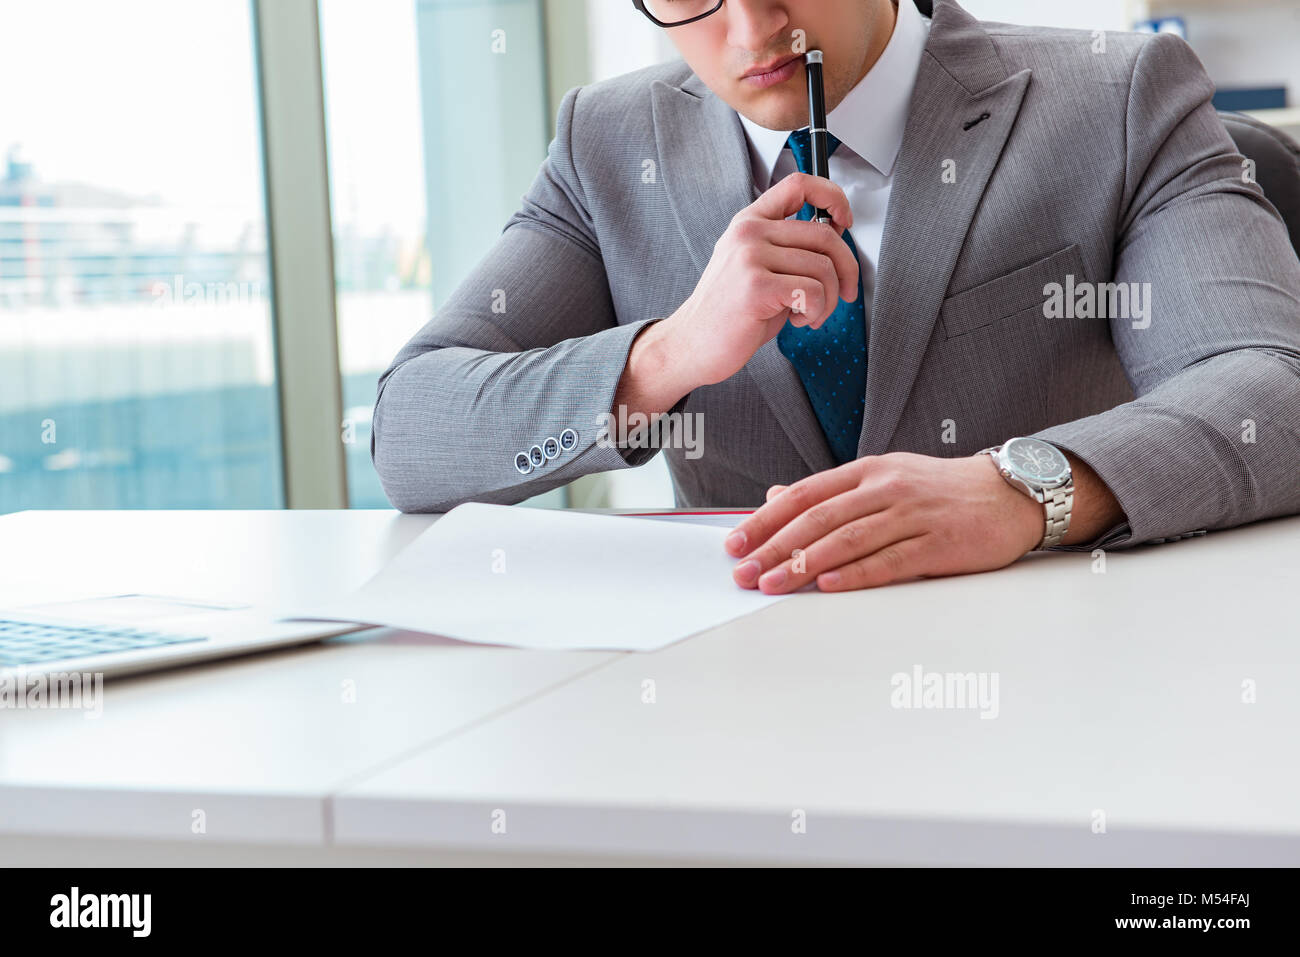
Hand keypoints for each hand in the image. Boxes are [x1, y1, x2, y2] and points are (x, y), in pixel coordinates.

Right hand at [661, 172, 859, 387]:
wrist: (694, 343)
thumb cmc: (730, 311)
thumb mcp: (759, 267)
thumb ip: (790, 247)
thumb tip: (836, 233)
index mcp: (750, 222)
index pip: (799, 185)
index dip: (832, 197)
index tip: (844, 219)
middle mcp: (748, 233)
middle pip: (824, 235)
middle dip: (847, 270)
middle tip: (843, 292)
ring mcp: (750, 257)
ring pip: (824, 268)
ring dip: (828, 300)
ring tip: (808, 313)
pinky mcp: (756, 286)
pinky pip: (813, 292)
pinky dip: (815, 312)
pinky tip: (796, 319)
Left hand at [724, 452, 1045, 592]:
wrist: (1010, 493)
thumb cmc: (941, 490)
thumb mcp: (882, 478)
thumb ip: (831, 493)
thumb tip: (776, 498)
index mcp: (868, 470)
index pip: (805, 494)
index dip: (766, 519)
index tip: (736, 543)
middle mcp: (886, 488)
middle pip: (819, 518)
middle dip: (775, 547)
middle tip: (744, 571)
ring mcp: (913, 514)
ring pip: (848, 540)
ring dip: (805, 565)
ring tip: (774, 584)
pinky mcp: (939, 543)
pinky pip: (890, 560)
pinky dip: (856, 574)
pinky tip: (828, 586)